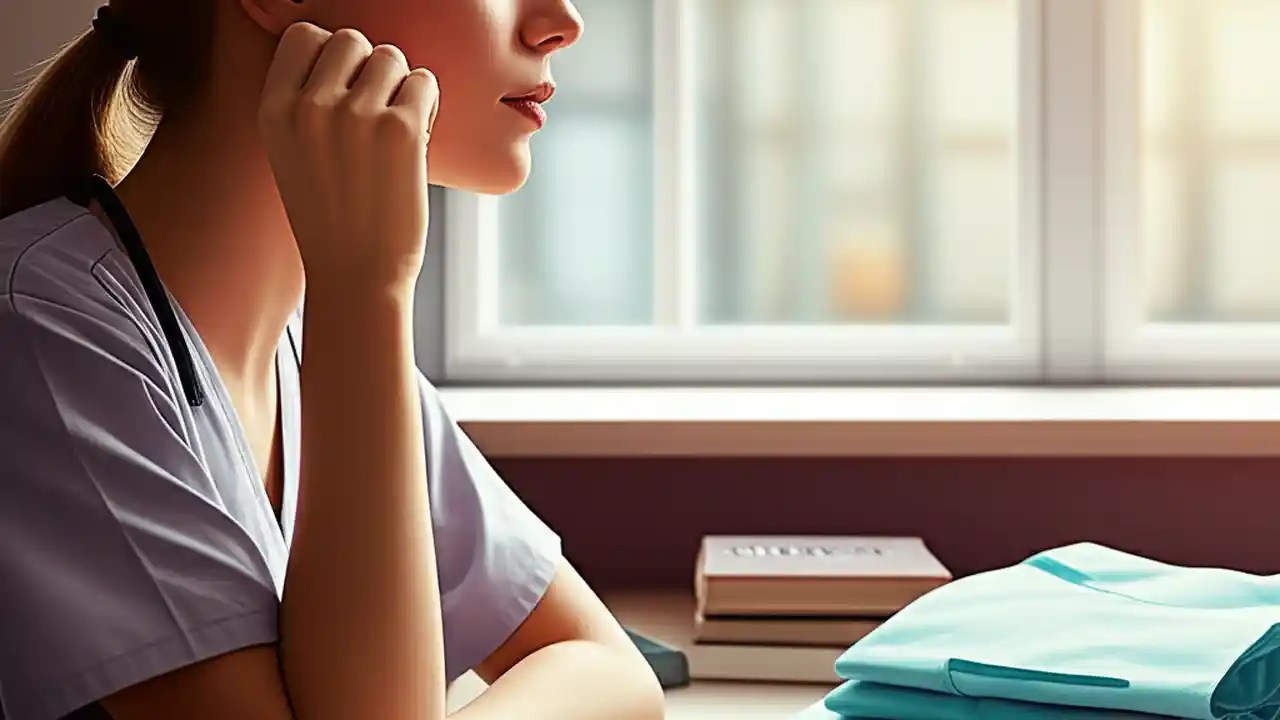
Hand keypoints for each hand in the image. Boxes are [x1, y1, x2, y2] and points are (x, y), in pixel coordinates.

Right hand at [258, 22, 438, 292]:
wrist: (355, 275)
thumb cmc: (330, 217)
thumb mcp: (290, 152)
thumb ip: (305, 101)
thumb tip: (346, 53)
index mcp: (274, 109)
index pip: (305, 34)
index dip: (333, 56)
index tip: (347, 90)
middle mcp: (309, 106)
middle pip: (352, 40)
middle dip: (372, 71)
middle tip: (378, 116)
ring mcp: (355, 115)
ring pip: (391, 57)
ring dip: (403, 88)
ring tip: (397, 133)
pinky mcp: (400, 130)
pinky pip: (424, 83)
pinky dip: (428, 107)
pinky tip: (418, 142)